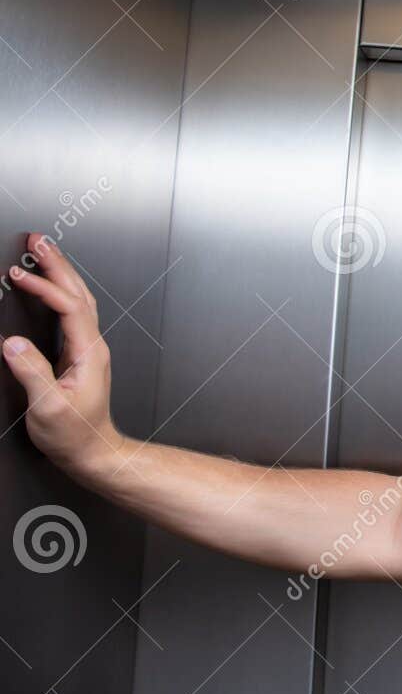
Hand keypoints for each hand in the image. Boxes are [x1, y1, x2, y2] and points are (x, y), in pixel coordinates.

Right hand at [3, 233, 123, 473]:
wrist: (95, 453)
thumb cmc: (76, 436)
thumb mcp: (48, 408)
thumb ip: (32, 374)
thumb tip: (13, 344)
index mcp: (89, 354)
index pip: (69, 308)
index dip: (45, 288)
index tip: (19, 275)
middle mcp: (93, 347)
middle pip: (79, 294)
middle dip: (57, 265)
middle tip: (37, 240)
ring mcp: (88, 349)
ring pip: (78, 300)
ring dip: (60, 274)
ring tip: (40, 252)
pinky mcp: (80, 355)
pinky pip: (71, 313)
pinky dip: (58, 293)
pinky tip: (46, 287)